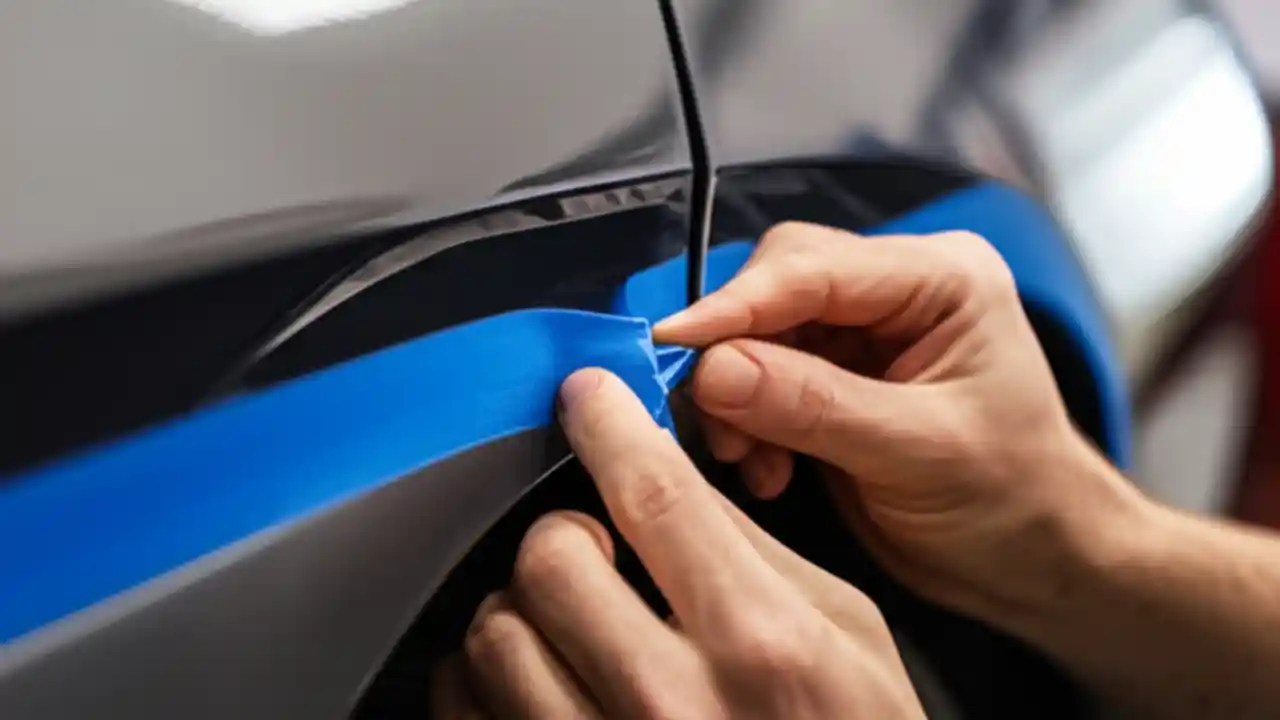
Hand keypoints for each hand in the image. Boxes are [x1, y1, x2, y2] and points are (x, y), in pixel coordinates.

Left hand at [432, 369, 925, 718]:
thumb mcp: (849, 637)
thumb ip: (758, 553)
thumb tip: (672, 474)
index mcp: (761, 645)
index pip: (655, 495)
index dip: (607, 424)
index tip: (587, 398)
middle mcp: (672, 705)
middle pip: (551, 558)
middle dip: (567, 536)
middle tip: (595, 553)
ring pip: (494, 635)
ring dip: (523, 612)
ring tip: (568, 629)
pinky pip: (464, 711)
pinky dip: (485, 683)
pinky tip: (539, 682)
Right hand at [654, 223, 1146, 619]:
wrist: (1029, 558)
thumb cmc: (1010, 499)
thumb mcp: (917, 452)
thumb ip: (813, 406)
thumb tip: (712, 370)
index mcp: (941, 279)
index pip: (815, 266)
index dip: (737, 304)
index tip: (672, 342)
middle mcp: (895, 290)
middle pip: (776, 287)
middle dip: (731, 350)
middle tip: (708, 416)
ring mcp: (861, 333)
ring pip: (756, 333)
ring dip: (732, 395)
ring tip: (746, 458)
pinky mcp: (830, 377)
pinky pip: (757, 378)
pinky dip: (744, 422)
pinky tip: (765, 469)